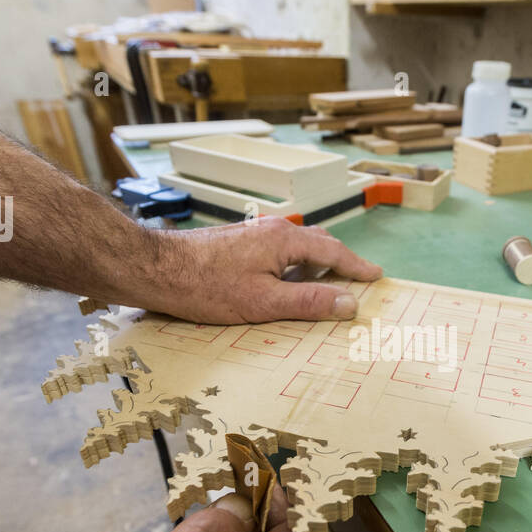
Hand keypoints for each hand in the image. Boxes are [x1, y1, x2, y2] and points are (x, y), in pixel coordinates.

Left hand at [152, 217, 381, 323]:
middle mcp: (273, 229)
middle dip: (341, 261)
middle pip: (318, 243)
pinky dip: (295, 265)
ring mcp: (254, 234)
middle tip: (358, 279)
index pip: (333, 251)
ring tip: (328, 283)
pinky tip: (288, 281)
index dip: (356, 266)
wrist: (156, 269)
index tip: (376, 276)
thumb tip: (349, 302)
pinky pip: (279, 251)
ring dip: (317, 263)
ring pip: (297, 246)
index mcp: (285, 239)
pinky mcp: (239, 243)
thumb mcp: (264, 302)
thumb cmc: (207, 287)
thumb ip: (309, 303)